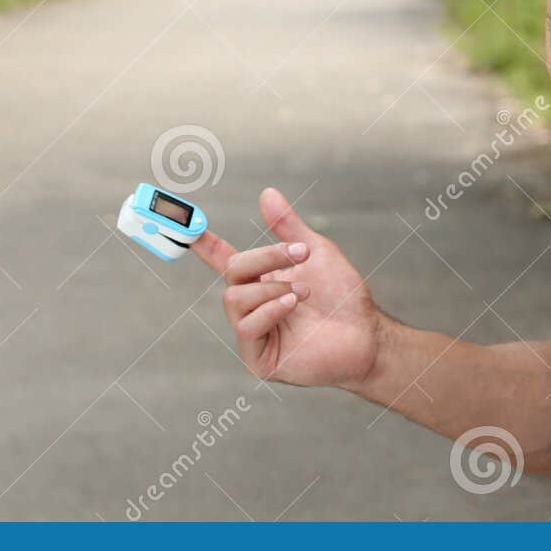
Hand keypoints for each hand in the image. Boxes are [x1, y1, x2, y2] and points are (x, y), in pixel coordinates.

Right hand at [192, 187, 380, 388]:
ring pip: (235, 300)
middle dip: (264, 258)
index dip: (203, 243)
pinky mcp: (259, 358)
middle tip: (300, 254)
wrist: (364, 332)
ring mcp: (254, 333)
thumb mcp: (315, 252)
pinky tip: (293, 305)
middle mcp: (252, 305)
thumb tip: (267, 192)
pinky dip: (269, 311)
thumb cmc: (342, 295)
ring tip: (304, 291)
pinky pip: (246, 328)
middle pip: (233, 272)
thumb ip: (287, 227)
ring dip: (272, 289)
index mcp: (261, 281)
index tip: (186, 224)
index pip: (223, 260)